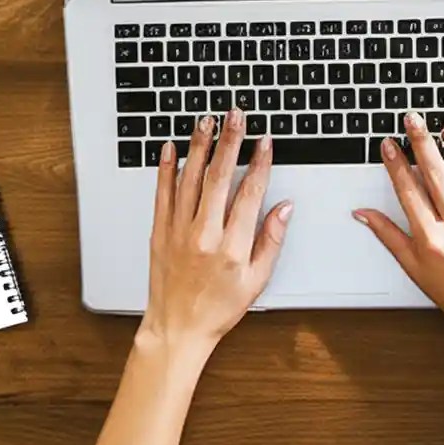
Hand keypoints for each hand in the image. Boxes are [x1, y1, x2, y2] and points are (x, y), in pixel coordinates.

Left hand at [141, 110, 292, 353]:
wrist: (177, 329)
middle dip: (229, 141)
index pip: (250, 193)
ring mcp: (178, 231)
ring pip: (190, 179)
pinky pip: (163, 194)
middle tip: (235, 115)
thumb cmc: (218, 309)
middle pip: (218, 177)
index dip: (259, 163)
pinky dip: (166, 169)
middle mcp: (204, 235)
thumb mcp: (257, 281)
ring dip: (199, 146)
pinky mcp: (159, 232)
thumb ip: (271, 241)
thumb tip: (284, 208)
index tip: (265, 141)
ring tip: (206, 121)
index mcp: (232, 247)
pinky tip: (171, 148)